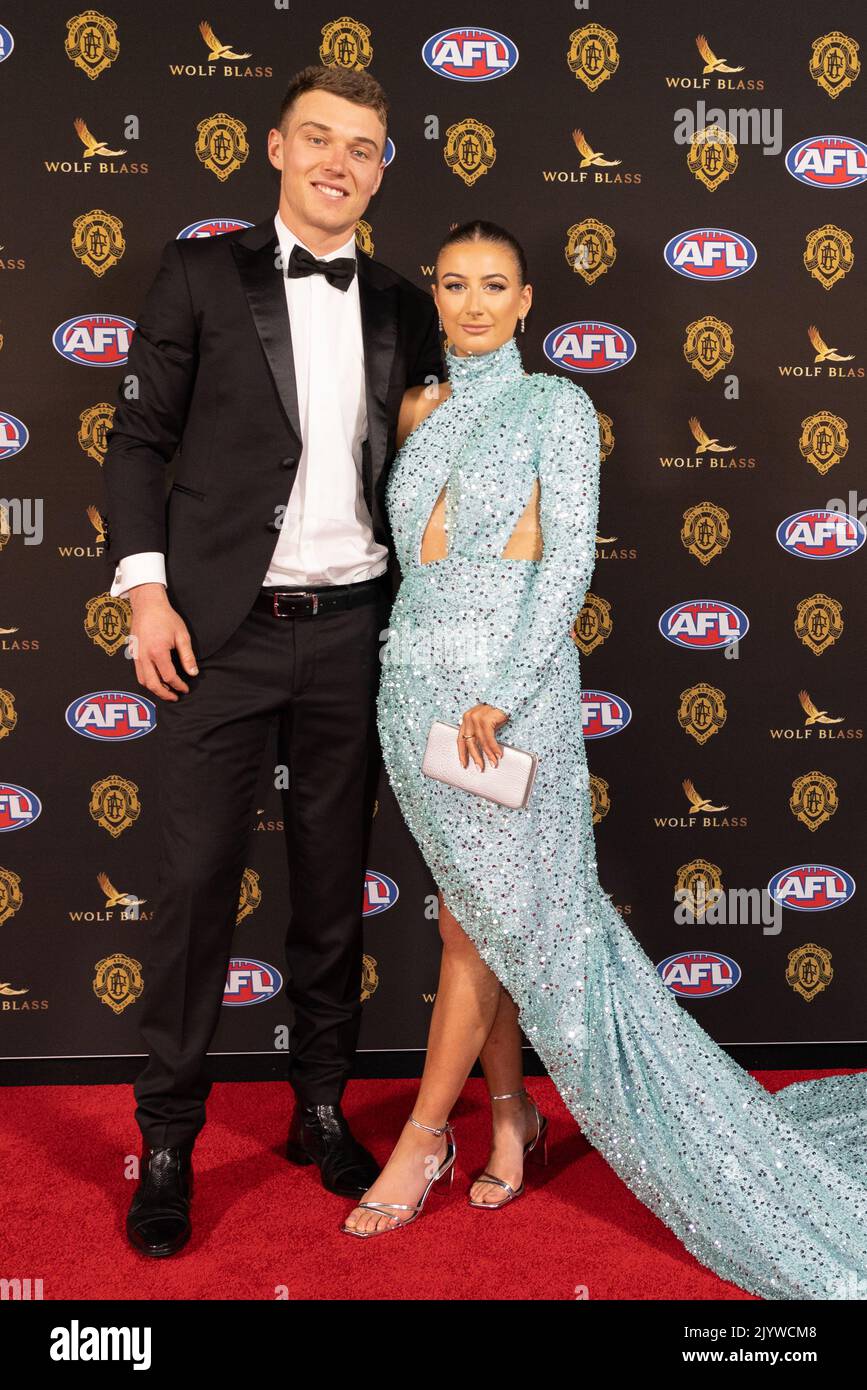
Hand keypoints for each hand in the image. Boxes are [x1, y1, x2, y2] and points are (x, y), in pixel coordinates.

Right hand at [126, 584, 198, 700]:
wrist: (147, 605)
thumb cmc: (165, 618)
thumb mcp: (182, 635)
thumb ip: (187, 656)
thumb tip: (193, 673)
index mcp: (158, 652)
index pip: (169, 677)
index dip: (179, 686)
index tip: (186, 688)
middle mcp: (144, 656)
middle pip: (153, 684)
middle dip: (165, 694)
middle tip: (175, 697)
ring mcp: (136, 656)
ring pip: (143, 681)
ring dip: (155, 689)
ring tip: (167, 691)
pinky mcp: (133, 654)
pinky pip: (138, 673)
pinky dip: (147, 681)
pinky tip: (157, 680)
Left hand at [457, 703, 508, 770]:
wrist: (505, 699)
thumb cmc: (495, 712)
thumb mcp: (484, 723)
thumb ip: (479, 733)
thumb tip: (480, 752)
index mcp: (466, 720)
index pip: (460, 739)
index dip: (462, 753)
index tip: (464, 765)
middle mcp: (468, 718)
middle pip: (469, 742)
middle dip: (475, 757)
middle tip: (480, 768)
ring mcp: (476, 718)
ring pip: (480, 742)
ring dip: (488, 755)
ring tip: (493, 763)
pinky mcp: (486, 719)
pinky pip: (489, 738)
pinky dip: (494, 748)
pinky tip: (498, 755)